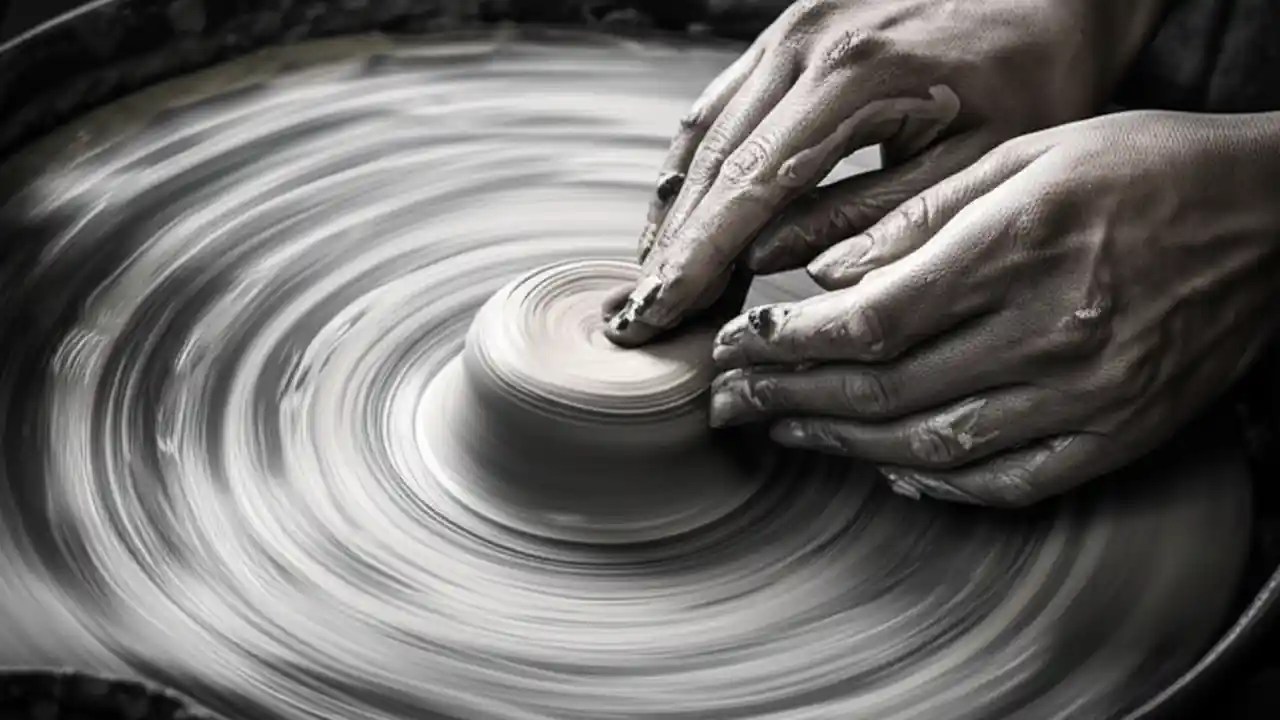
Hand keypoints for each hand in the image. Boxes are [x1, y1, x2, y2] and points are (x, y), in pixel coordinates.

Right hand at [606, 0, 1168, 344]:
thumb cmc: (1032, 73)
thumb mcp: (973, 162)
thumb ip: (873, 216)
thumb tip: (778, 264)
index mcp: (854, 76)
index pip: (750, 183)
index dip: (698, 257)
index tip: (660, 313)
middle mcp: (806, 43)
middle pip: (711, 160)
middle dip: (670, 245)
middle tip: (639, 315)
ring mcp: (791, 30)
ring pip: (705, 130)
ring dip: (674, 209)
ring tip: (654, 278)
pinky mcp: (790, 30)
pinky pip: (721, 101)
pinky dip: (695, 164)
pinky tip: (683, 211)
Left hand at [706, 111, 1279, 506]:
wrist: (1272, 219)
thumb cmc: (1146, 169)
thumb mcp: (1028, 156)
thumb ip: (921, 217)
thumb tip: (829, 274)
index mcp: (1015, 250)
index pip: (868, 320)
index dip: (787, 343)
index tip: (738, 345)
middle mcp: (1047, 331)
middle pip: (883, 389)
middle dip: (789, 398)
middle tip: (732, 400)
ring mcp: (1085, 393)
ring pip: (932, 443)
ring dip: (843, 445)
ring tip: (787, 432)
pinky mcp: (1118, 432)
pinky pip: (1011, 481)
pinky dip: (941, 484)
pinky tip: (891, 471)